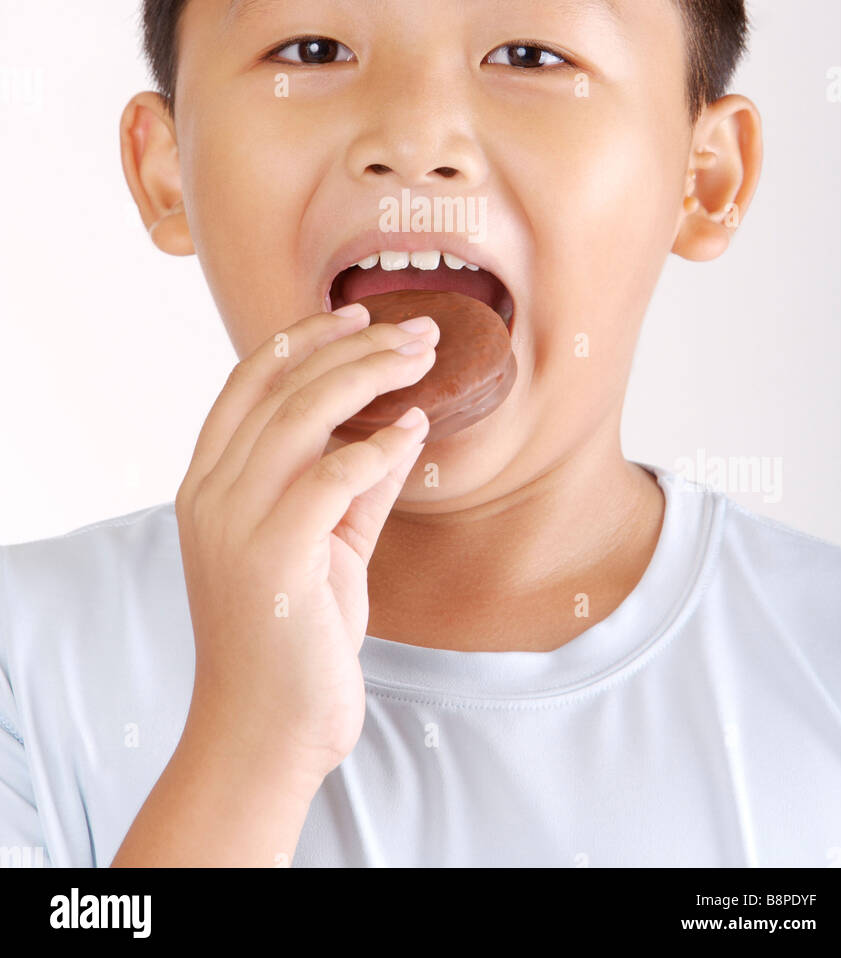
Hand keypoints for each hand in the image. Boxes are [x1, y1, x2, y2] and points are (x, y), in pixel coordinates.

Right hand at [174, 303, 437, 790]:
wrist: (265, 734)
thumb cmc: (295, 640)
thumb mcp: (328, 547)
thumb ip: (357, 486)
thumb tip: (404, 424)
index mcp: (208, 484)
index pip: (248, 382)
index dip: (303, 339)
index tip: (356, 314)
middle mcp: (211, 493)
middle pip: (281, 385)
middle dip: (354, 345)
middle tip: (417, 329)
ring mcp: (234, 523)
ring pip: (302, 415)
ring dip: (369, 374)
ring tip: (423, 356)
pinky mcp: (273, 555)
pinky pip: (331, 476)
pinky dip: (378, 446)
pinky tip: (414, 430)